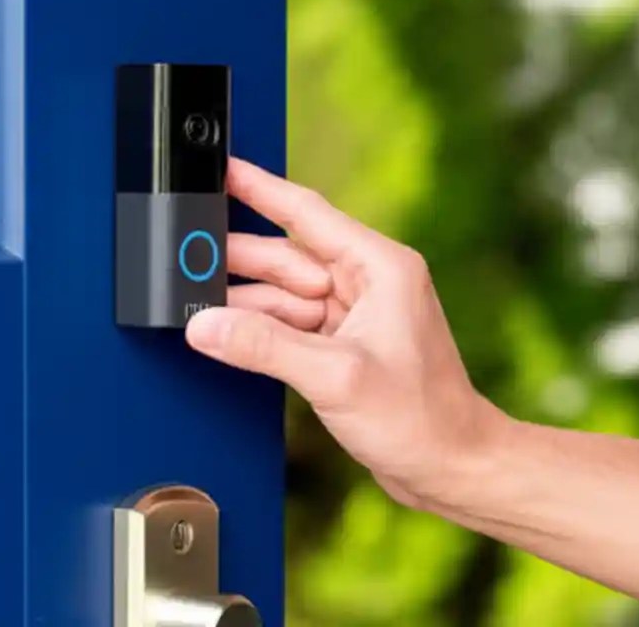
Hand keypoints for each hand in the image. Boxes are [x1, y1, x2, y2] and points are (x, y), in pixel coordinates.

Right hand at [186, 158, 511, 508]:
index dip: (258, 187)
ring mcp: (355, 315)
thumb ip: (265, 346)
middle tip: (185, 258)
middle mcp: (368, 283)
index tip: (220, 169)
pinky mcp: (343, 346)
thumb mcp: (336, 376)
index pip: (304, 212)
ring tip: (195, 303)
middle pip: (284, 256)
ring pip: (281, 293)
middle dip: (235, 258)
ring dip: (242, 301)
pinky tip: (228, 334)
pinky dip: (258, 329)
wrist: (453, 469)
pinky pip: (288, 324)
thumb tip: (207, 324)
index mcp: (379, 267)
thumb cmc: (423, 420)